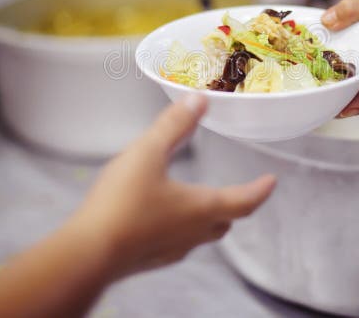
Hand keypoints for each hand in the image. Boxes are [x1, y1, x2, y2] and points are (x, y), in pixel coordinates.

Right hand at [70, 94, 275, 279]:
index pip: (244, 201)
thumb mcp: (148, 153)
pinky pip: (175, 244)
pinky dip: (180, 228)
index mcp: (201, 208)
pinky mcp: (148, 260)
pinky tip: (162, 219)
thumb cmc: (122, 202)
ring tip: (199, 201)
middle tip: (237, 192)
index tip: (271, 181)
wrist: (87, 253)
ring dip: (206, 218)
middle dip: (234, 206)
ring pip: (200, 235)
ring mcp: (171, 251)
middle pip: (223, 222)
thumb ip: (174, 125)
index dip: (260, 189)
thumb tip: (201, 99)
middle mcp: (192, 234)